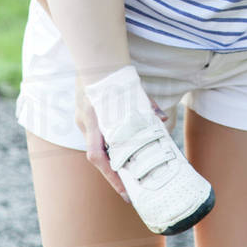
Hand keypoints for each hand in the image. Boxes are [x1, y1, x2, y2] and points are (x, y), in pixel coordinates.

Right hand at [74, 78, 168, 199]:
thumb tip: (163, 119)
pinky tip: (121, 153)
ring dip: (111, 162)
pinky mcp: (84, 116)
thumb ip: (145, 105)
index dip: (111, 177)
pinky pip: (96, 138)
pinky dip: (108, 147)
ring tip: (129, 178)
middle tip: (129, 192)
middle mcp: (85, 123)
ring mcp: (82, 120)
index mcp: (93, 119)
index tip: (125, 191)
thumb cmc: (112, 72)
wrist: (94, 55)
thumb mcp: (129, 88)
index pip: (97, 157)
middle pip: (98, 157)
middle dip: (113, 176)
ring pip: (97, 148)